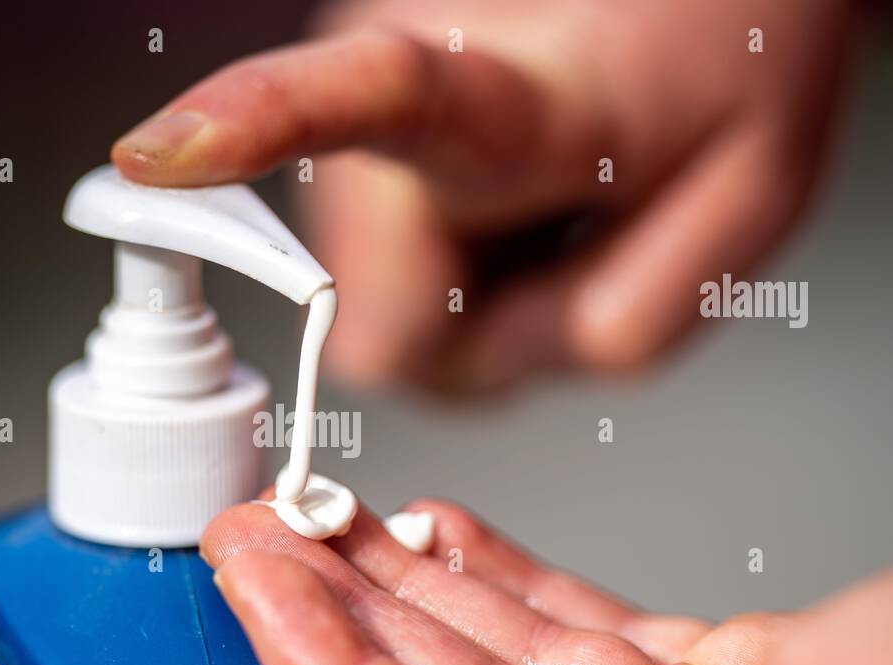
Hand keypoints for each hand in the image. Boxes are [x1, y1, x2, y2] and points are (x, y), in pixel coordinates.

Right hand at [113, 0, 861, 392]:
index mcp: (505, 90)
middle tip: (568, 255)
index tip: (153, 157)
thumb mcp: (739, 214)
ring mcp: (369, 117)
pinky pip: (385, 274)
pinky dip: (455, 272)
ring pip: (381, 311)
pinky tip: (510, 208)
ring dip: (473, 299)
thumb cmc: (729, 68)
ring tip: (546, 211)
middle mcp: (399, 85)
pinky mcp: (363, 137)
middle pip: (379, 330)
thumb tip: (465, 368)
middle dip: (479, 333)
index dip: (252, 128)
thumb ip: (612, 328)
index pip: (364, 100)